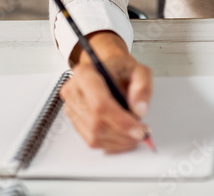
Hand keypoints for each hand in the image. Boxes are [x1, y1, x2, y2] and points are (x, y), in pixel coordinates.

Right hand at [59, 32, 151, 152]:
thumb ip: (142, 86)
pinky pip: (92, 140)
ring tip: (135, 133)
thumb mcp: (139, 71)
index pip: (100, 104)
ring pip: (94, 135)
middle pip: (96, 123)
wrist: (109, 71)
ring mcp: (71, 108)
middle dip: (123, 133)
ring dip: (119, 141)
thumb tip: (139, 109)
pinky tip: (124, 136)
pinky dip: (112, 143)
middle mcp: (73, 91)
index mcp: (85, 74)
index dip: (121, 121)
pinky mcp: (74, 121)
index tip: (139, 129)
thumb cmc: (121, 70)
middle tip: (142, 132)